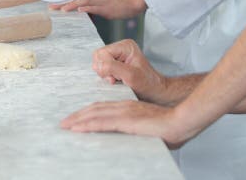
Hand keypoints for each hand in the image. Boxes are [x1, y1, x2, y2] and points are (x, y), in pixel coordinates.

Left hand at [49, 0, 146, 19]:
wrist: (132, 0)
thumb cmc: (118, 3)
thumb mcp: (102, 6)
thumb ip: (91, 8)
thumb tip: (82, 11)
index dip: (63, 0)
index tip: (51, 4)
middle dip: (62, 2)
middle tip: (50, 6)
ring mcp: (100, 1)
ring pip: (83, 1)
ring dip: (72, 4)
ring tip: (61, 9)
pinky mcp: (106, 7)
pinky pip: (96, 7)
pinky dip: (87, 7)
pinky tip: (80, 10)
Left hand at [61, 100, 189, 148]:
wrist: (180, 122)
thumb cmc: (170, 127)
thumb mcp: (150, 128)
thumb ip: (139, 131)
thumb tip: (136, 139)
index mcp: (130, 107)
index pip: (103, 107)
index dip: (88, 112)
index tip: (77, 119)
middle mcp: (124, 106)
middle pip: (95, 108)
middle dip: (78, 115)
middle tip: (65, 122)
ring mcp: (124, 112)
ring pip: (95, 114)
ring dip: (78, 120)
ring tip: (65, 125)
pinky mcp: (126, 120)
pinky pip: (102, 122)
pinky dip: (87, 125)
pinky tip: (77, 128)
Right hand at [93, 39, 166, 103]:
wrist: (155, 92)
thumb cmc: (147, 84)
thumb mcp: (130, 76)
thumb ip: (113, 67)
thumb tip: (98, 65)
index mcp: (125, 46)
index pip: (101, 53)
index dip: (104, 67)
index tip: (114, 77)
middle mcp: (120, 48)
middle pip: (98, 57)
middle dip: (104, 71)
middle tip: (117, 79)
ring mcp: (118, 56)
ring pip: (99, 64)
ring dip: (106, 75)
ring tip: (119, 80)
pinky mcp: (116, 64)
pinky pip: (103, 69)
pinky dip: (107, 77)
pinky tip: (118, 81)